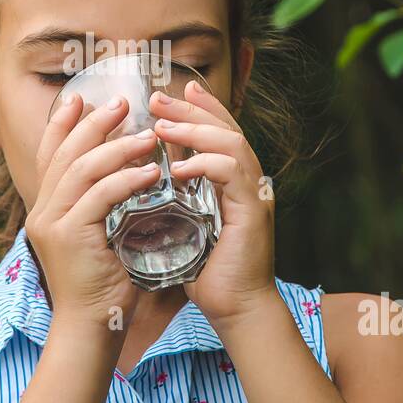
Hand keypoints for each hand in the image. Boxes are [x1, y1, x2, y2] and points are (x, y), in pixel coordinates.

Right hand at [25, 91, 159, 328]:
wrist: (91, 327)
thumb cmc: (103, 284)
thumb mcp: (99, 236)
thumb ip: (101, 206)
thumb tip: (127, 172)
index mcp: (46, 208)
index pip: (49, 155)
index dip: (62, 124)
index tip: (81, 97)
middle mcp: (42, 211)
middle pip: (65, 153)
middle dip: (93, 124)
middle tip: (121, 103)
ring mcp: (52, 223)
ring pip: (82, 169)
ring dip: (117, 148)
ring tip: (148, 136)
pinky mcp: (69, 236)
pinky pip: (100, 196)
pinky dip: (126, 179)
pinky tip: (151, 172)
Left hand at [149, 81, 277, 322]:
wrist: (235, 309)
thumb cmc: (208, 271)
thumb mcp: (185, 222)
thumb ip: (176, 194)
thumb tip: (147, 170)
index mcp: (234, 182)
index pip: (219, 131)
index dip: (198, 108)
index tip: (169, 94)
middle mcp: (250, 181)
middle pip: (225, 127)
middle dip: (191, 108)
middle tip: (157, 97)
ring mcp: (255, 193)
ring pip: (230, 142)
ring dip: (194, 130)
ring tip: (161, 126)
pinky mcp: (253, 211)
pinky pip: (231, 173)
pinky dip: (205, 163)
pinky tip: (178, 167)